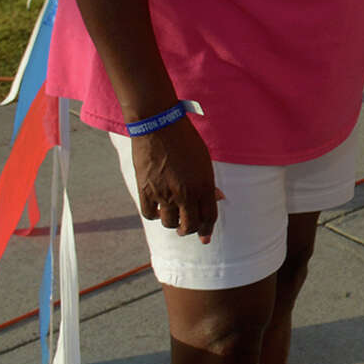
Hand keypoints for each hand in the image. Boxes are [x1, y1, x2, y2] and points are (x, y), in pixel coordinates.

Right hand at [131, 117, 220, 242]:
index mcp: (204, 184)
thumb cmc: (185, 140)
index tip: (205, 238)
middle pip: (190, 225)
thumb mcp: (204, 160)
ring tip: (173, 216)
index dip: (207, 229)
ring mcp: (165, 193)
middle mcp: (185, 193)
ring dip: (172, 222)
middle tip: (186, 230)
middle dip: (190, 230)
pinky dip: (154, 215)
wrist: (159, 126)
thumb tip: (218, 198)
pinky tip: (157, 209)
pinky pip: (150, 214)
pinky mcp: (146, 190)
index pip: (209, 216)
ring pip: (170, 222)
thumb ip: (209, 182)